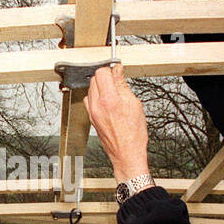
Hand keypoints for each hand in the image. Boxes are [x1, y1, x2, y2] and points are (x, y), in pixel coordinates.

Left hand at [83, 61, 149, 182]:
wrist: (127, 153)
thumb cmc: (133, 135)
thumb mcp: (134, 105)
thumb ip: (123, 85)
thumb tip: (118, 72)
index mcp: (109, 100)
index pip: (102, 72)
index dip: (111, 69)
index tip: (117, 70)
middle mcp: (97, 105)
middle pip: (95, 78)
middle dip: (106, 76)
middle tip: (118, 80)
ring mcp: (92, 112)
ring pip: (91, 88)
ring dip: (101, 86)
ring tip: (114, 92)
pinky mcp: (91, 117)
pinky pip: (89, 99)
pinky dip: (97, 96)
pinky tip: (107, 101)